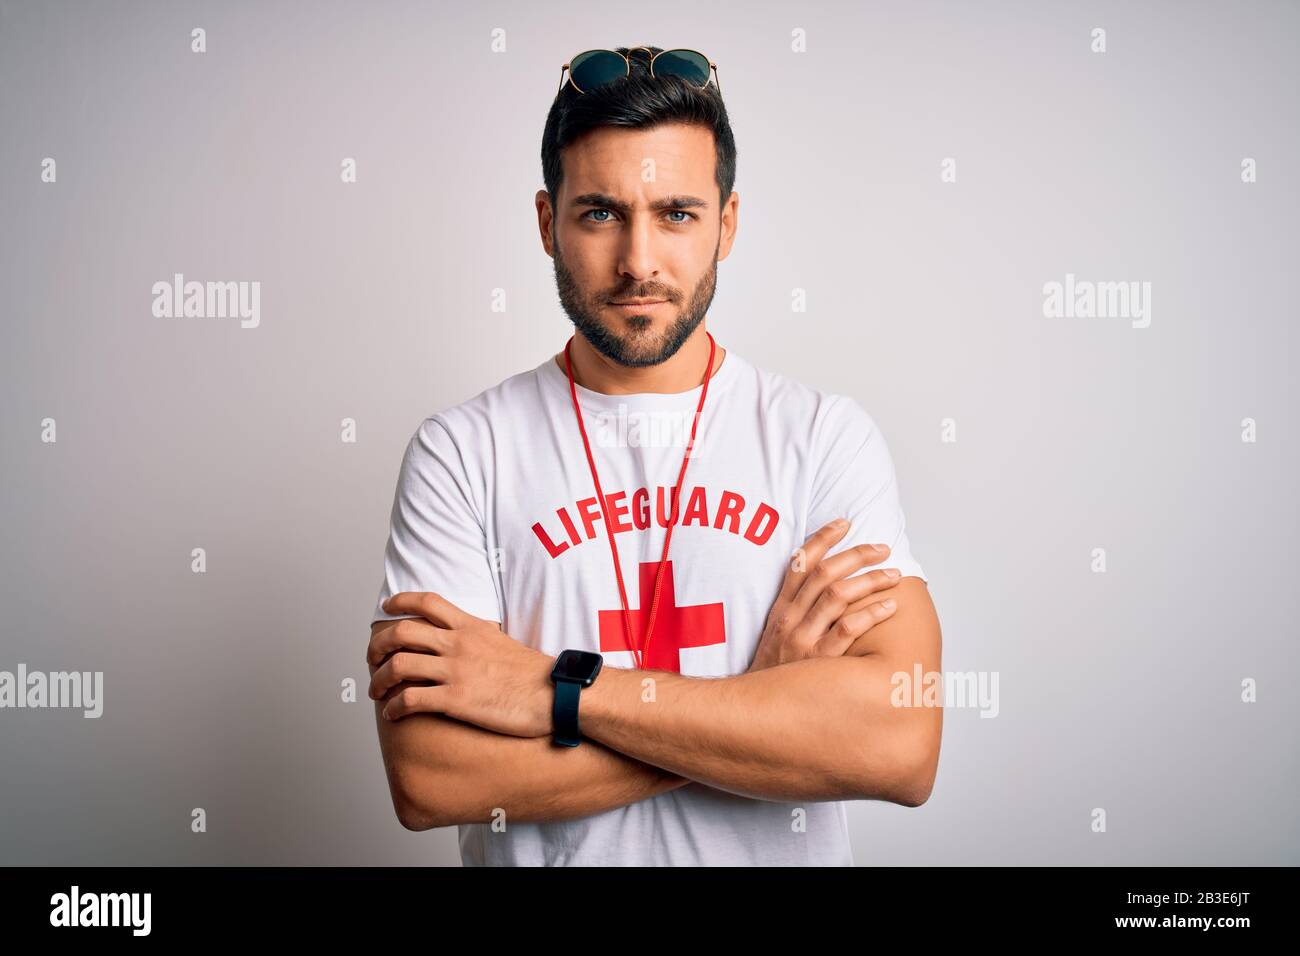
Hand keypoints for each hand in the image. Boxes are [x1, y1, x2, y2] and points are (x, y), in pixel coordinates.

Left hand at [366, 592, 554, 736]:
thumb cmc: (534, 674)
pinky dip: (393, 707)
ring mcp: (456, 671)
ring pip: (399, 665)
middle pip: (401, 632)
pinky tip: (392, 715)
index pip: (427, 602)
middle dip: (377, 645)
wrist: (556, 694)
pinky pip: (410, 700)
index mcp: (470, 626)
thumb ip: (477, 638)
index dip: (400, 601)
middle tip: (372, 658)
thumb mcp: (502, 642)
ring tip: (377, 691)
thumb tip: (462, 643)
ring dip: (379, 679)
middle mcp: (458, 644)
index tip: (386, 608)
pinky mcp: (456, 700)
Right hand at [747, 519, 900, 671]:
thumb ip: (796, 610)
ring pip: (838, 595)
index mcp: (781, 608)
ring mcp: (803, 638)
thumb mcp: (776, 635)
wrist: (757, 709)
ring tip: (893, 574)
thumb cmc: (776, 672)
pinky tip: (890, 606)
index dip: (823, 538)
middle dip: (857, 554)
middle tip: (882, 547)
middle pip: (825, 573)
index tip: (845, 522)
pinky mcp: (818, 661)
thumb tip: (824, 585)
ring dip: (870, 580)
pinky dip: (871, 613)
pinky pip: (848, 630)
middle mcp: (790, 618)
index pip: (801, 562)